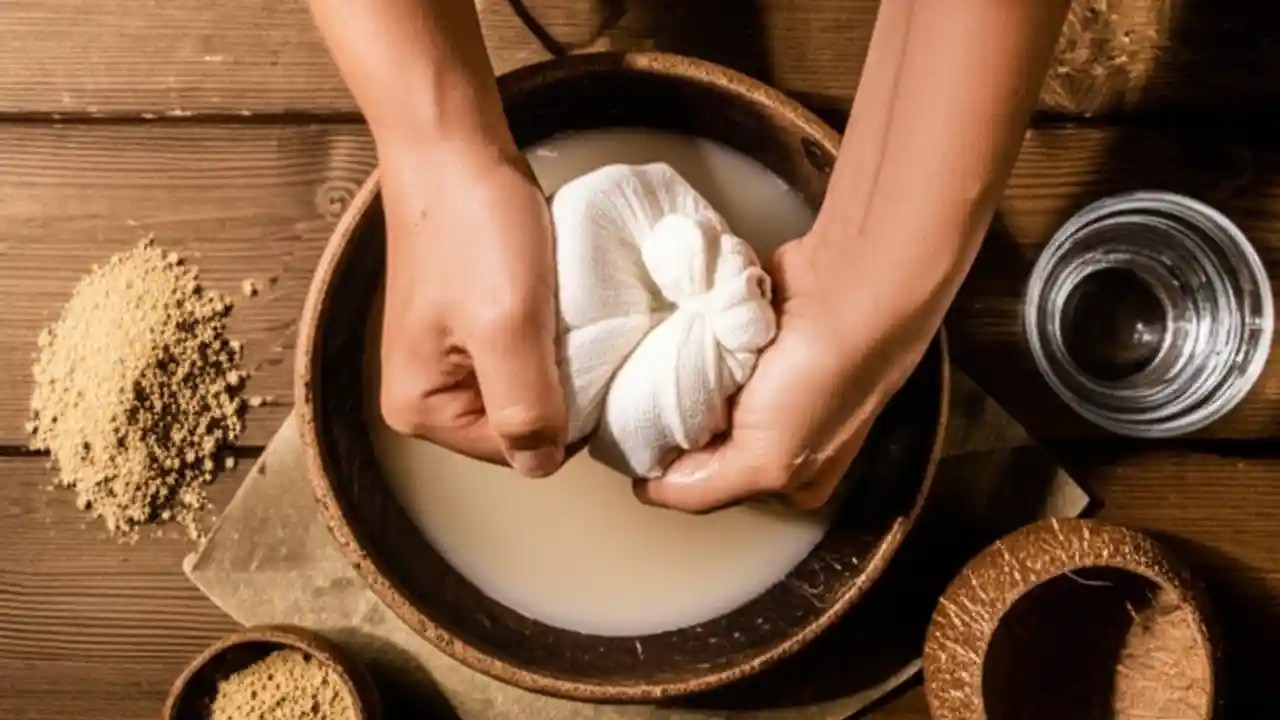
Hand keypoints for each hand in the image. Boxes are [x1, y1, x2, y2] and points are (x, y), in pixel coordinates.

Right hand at [378, 141, 567, 476]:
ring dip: (555, 357)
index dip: (564, 416)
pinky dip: (545, 333)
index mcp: (420, 410)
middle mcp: (424, 393)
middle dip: (557, 386)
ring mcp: (444, 357)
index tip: (585, 363)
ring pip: (527, 385)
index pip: (520, 453)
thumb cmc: (474, 229)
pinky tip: (553, 300)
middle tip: (574, 331)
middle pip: (520, 423)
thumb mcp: (507, 329)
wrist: (453, 146)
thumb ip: (525, 410)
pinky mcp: (465, 322)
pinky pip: (520, 351)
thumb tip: (541, 465)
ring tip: (564, 312)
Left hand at [635, 231, 936, 510]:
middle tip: (635, 400)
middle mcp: (775, 434)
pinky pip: (701, 350)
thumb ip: (703, 487)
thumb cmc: (818, 381)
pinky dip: (684, 344)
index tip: (623, 442)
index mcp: (784, 477)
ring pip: (695, 392)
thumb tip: (646, 490)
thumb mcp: (767, 461)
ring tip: (643, 368)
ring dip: (673, 380)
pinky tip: (665, 338)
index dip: (662, 468)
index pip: (702, 484)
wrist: (849, 287)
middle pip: (695, 438)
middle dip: (667, 421)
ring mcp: (765, 384)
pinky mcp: (751, 338)